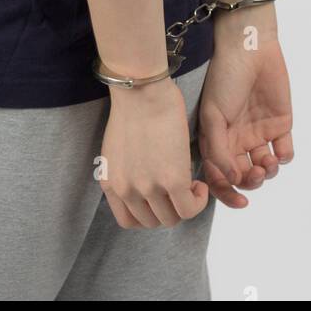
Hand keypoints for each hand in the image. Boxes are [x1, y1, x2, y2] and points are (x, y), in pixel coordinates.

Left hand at [99, 77, 209, 228]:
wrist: (140, 88)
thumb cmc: (133, 106)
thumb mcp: (119, 148)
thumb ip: (127, 171)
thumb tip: (147, 182)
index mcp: (111, 182)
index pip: (128, 220)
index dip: (149, 214)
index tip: (160, 200)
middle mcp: (126, 190)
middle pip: (152, 222)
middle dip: (169, 210)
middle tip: (180, 191)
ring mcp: (148, 187)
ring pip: (172, 218)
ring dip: (186, 206)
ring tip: (192, 186)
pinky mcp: (172, 180)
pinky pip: (190, 208)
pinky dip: (199, 201)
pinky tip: (199, 185)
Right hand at [198, 5, 293, 208]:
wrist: (249, 49)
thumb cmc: (224, 78)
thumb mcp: (212, 115)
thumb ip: (218, 151)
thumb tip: (231, 180)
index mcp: (216, 140)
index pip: (220, 177)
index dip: (227, 194)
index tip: (240, 202)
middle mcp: (237, 140)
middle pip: (244, 176)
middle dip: (251, 182)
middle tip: (255, 173)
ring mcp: (259, 133)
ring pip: (265, 168)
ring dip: (267, 173)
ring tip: (267, 161)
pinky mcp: (280, 124)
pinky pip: (285, 151)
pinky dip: (284, 158)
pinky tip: (279, 150)